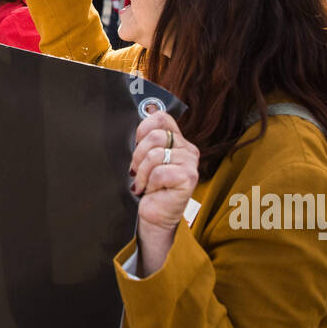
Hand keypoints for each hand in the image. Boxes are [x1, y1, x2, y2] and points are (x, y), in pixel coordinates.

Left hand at [130, 110, 198, 276]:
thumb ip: (147, 139)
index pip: (161, 118)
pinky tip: (150, 191)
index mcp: (178, 141)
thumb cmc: (148, 189)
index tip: (136, 145)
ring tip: (144, 183)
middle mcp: (187, 149)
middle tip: (137, 171)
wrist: (154, 217)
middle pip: (156, 135)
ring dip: (142, 172)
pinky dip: (149, 183)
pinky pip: (159, 172)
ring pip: (155, 154)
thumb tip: (145, 110)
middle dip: (138, 155)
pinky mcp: (189, 178)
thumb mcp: (145, 160)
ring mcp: (190, 163)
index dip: (142, 129)